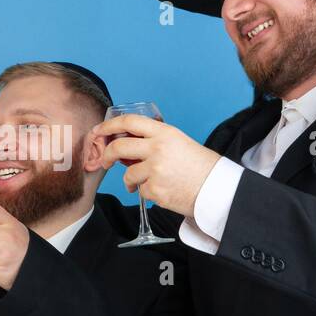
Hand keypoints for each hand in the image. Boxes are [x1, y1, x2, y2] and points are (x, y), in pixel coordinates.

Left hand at [92, 114, 220, 217]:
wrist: (217, 189)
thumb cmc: (200, 166)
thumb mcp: (178, 142)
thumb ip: (154, 141)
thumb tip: (127, 146)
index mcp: (164, 133)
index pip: (129, 122)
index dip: (109, 125)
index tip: (99, 130)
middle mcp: (158, 148)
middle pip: (118, 147)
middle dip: (106, 155)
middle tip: (105, 160)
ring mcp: (155, 169)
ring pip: (128, 175)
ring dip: (131, 181)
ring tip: (144, 184)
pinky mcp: (155, 189)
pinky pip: (140, 191)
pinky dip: (147, 193)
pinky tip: (163, 191)